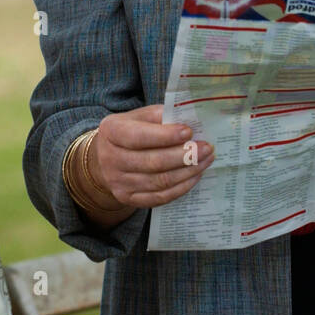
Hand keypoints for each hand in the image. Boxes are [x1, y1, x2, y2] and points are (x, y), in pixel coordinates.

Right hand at [91, 104, 214, 208]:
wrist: (108, 157)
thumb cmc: (131, 131)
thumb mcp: (139, 117)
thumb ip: (160, 116)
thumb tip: (189, 119)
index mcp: (112, 132)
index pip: (138, 136)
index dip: (165, 136)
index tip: (189, 131)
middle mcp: (110, 159)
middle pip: (152, 162)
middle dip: (184, 156)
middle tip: (206, 148)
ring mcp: (118, 182)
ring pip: (159, 181)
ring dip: (188, 171)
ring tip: (206, 160)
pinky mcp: (129, 198)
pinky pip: (160, 197)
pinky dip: (181, 187)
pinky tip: (195, 176)